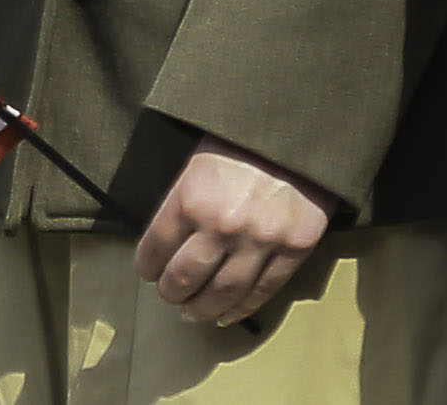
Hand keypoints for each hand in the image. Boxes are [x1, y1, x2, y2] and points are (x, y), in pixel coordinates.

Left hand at [134, 139, 331, 326]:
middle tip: (169, 295)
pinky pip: (264, 291)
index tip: (147, 272)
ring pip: (224, 293)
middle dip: (171, 292)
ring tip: (192, 313)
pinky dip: (242, 309)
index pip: (156, 247)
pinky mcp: (294, 250)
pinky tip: (226, 316)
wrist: (300, 132)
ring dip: (203, 309)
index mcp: (190, 198)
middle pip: (186, 277)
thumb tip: (166, 239)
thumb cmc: (241, 140)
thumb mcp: (197, 162)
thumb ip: (182, 200)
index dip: (147, 266)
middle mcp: (222, 225)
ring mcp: (260, 241)